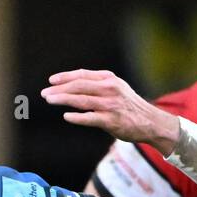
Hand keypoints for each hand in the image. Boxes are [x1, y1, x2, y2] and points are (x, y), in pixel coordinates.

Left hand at [42, 70, 180, 151]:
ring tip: (50, 100)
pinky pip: (90, 118)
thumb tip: (76, 87)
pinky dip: (77, 117)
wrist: (151, 122)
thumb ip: (99, 86)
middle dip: (59, 89)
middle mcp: (109, 89)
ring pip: (81, 100)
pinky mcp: (112, 121)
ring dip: (63, 99)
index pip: (82, 75)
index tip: (51, 81)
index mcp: (109, 79)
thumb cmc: (131, 107)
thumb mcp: (118, 88)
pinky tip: (66, 116)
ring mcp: (110, 105)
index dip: (65, 77)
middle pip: (79, 86)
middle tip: (45, 94)